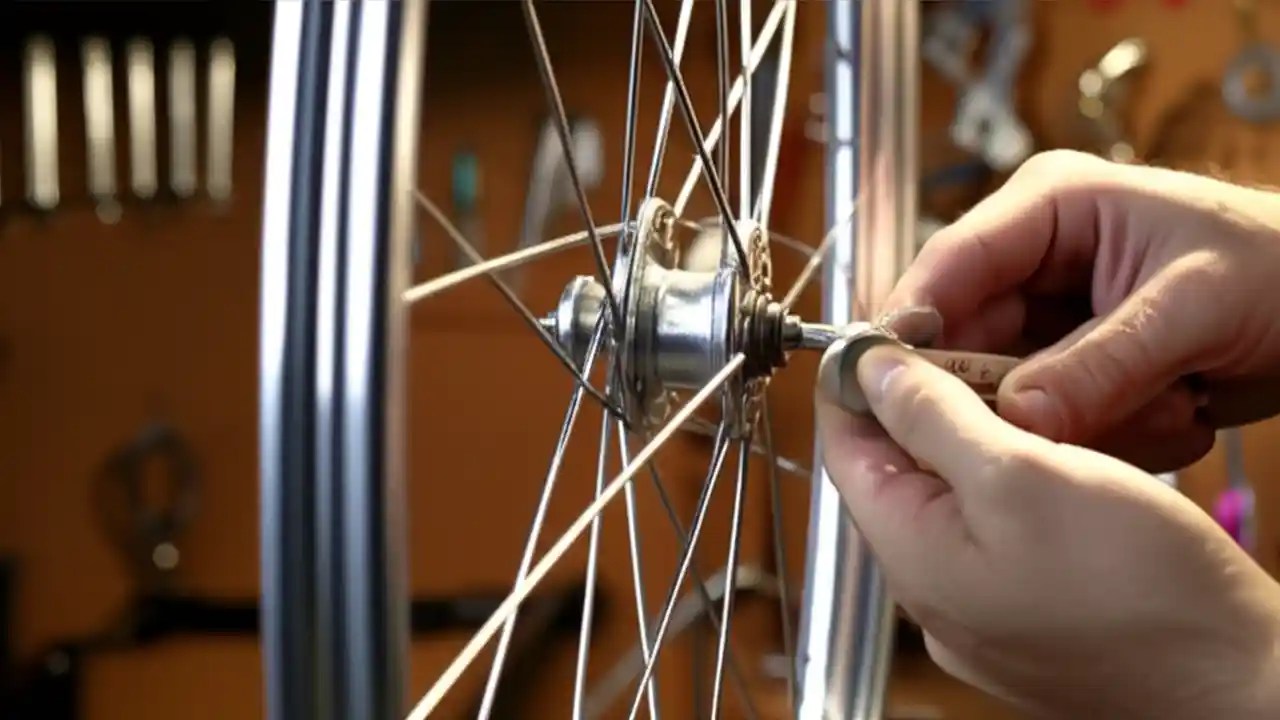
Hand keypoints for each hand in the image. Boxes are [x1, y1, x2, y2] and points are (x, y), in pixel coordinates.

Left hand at [817, 344, 1279, 717]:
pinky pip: (991, 534)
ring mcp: (977, 610)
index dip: (854, 381)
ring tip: (1007, 388)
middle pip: (894, 473)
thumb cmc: (1136, 587)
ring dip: (966, 439)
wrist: (1232, 684)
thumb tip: (869, 371)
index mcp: (910, 556)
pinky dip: (1004, 483)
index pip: (845, 448)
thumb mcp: (1021, 474)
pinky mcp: (1025, 615)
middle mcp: (930, 591)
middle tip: (958, 346)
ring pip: (948, 500)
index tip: (881, 330)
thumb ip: (934, 419)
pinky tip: (1044, 453)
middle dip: (917, 404)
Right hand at [890, 150, 1279, 470]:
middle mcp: (1035, 259)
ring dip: (1076, 417)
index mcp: (1050, 206)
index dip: (913, 323)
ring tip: (1167, 404)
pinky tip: (1174, 413)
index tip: (891, 384)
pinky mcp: (1073, 363)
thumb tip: (1018, 418)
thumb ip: (1102, 362)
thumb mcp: (1192, 307)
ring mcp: (1053, 315)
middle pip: (966, 338)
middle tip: (1059, 430)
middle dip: (1013, 393)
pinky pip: (1048, 414)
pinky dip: (1103, 431)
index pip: (951, 261)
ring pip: (1006, 389)